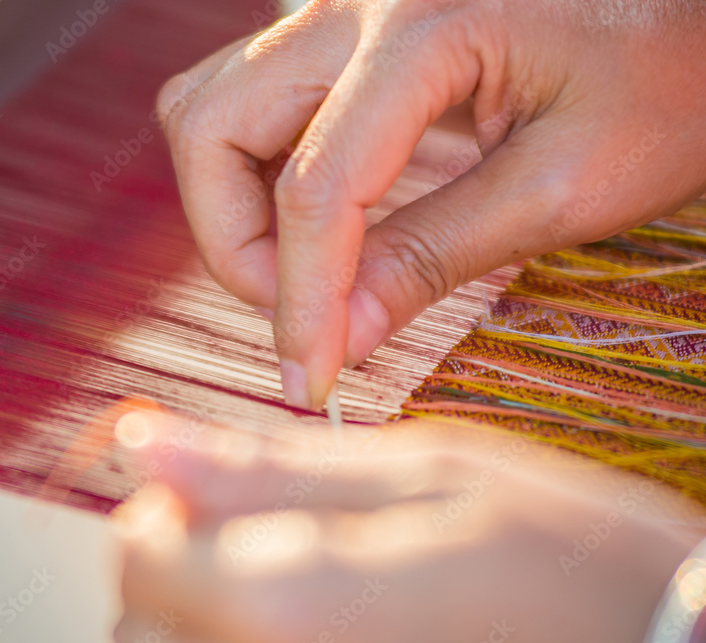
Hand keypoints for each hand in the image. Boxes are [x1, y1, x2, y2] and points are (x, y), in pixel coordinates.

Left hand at [114, 417, 705, 642]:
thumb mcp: (419, 472)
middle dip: (174, 566)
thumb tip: (142, 439)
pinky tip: (307, 636)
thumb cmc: (562, 556)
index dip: (164, 506)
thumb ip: (263, 466)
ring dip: (199, 624)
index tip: (222, 487)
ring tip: (296, 585)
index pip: (134, 554)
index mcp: (287, 605)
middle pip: (137, 628)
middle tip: (264, 533)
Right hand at [155, 0, 705, 409]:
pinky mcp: (344, 37)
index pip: (314, 185)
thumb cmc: (666, 80)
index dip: (299, 298)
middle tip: (297, 313)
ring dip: (231, 206)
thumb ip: (434, 256)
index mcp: (420, 27)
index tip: (311, 378)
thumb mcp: (563, 185)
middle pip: (211, 125)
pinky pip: (250, 104)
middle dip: (233, 241)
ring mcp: (341, 12)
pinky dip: (254, 177)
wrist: (690, 13)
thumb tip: (340, 337)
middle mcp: (355, 4)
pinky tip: (315, 224)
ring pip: (212, 110)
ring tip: (299, 272)